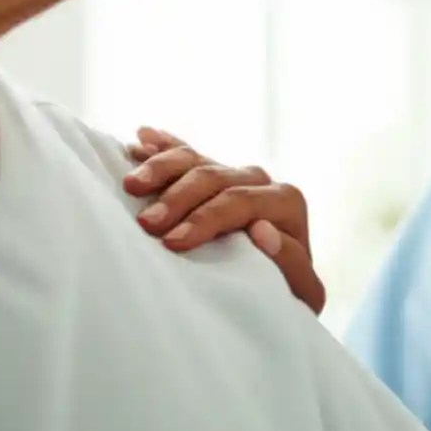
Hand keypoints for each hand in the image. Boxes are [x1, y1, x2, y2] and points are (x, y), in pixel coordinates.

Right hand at [123, 127, 325, 313]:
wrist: (274, 287)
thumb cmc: (282, 292)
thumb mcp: (299, 292)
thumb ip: (291, 264)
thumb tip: (263, 230)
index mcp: (286, 203)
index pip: (242, 201)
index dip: (206, 218)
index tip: (172, 242)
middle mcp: (260, 181)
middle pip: (215, 176)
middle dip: (178, 198)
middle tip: (147, 224)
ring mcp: (231, 173)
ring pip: (195, 158)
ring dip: (161, 167)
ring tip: (131, 185)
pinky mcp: (210, 172)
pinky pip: (184, 152)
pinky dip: (162, 145)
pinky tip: (141, 138)